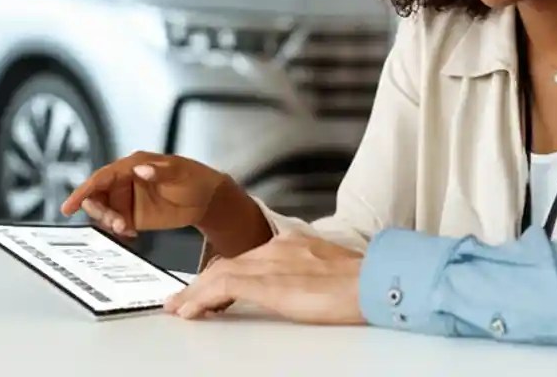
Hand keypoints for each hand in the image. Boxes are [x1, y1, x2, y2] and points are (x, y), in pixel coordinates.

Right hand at [60, 152, 228, 236]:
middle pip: (98, 196)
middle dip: (100, 211)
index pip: (102, 177)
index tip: (69, 206)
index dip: (83, 190)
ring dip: (109, 222)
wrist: (208, 199)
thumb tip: (139, 169)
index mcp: (133, 165)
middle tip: (116, 223)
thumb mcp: (180, 173)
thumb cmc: (195, 178)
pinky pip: (116, 224)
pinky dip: (119, 230)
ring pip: (105, 212)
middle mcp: (126, 181)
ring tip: (127, 228)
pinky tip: (132, 232)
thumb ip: (160, 171)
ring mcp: (129, 199)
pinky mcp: (134, 216)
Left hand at [165, 233, 365, 324]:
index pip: (247, 259)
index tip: (208, 289)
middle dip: (201, 283)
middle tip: (182, 300)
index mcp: (293, 244)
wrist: (377, 280)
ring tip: (179, 308)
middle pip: (228, 264)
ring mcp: (272, 263)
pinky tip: (191, 311)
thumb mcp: (330, 274)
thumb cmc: (365, 282)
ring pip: (219, 273)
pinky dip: (202, 297)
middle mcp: (278, 248)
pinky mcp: (269, 282)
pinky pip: (223, 287)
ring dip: (195, 292)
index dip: (222, 275)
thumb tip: (301, 291)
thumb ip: (308, 276)